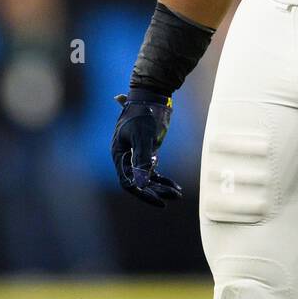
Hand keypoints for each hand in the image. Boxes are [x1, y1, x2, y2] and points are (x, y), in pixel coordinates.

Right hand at [111, 88, 182, 207]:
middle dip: (155, 192)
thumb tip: (142, 184)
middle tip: (172, 198)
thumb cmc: (144, 114)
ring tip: (178, 194)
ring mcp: (136, 156)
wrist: (150, 96)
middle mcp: (126, 158)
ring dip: (162, 187)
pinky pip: (154, 171)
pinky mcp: (147, 152)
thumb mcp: (143, 136)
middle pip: (138, 183)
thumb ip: (142, 159)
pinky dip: (164, 179)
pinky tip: (175, 187)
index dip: (142, 193)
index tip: (159, 201)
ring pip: (148, 178)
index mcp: (119, 154)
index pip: (128, 182)